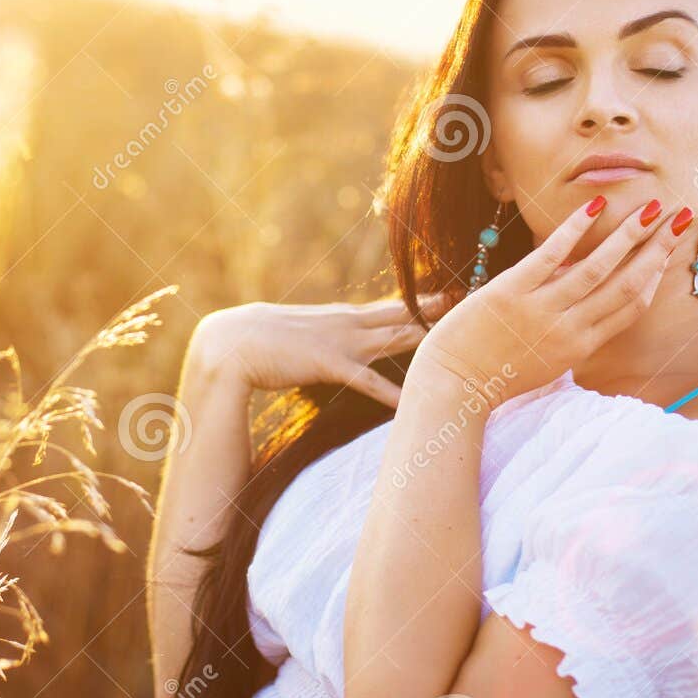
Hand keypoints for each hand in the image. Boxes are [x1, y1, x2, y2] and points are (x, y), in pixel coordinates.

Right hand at [191, 295, 450, 407]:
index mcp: (339, 317)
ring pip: (394, 338)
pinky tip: (412, 403)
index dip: (419, 301)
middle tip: (467, 298)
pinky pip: (368, 381)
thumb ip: (317, 338)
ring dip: (426, 337)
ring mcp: (340, 342)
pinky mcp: (329, 364)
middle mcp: (346, 324)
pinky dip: (392, 393)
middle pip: (401, 314)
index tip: (446, 293)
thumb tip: (325, 344)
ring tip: (456, 335)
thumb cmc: (256, 341)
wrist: (230, 344)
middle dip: (435, 307)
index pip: (388, 307)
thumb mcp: (296, 334)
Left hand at [413, 196, 693, 407]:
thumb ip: (573, 330)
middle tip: (680, 217)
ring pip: (596, 268)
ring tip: (649, 208)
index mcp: (581, 347)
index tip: (670, 247)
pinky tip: (593, 207)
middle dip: (656, 248)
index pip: (631, 306)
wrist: (454, 386)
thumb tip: (588, 290)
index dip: (655, 274)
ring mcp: (541, 311)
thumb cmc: (498, 373)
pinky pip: (550, 255)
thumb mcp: (548, 360)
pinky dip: (574, 230)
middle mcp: (569, 329)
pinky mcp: (511, 293)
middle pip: (626, 284)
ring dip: (627, 235)